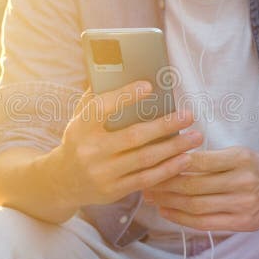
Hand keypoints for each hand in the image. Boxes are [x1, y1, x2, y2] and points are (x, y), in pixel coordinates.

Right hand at [48, 80, 203, 208]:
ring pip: (144, 159)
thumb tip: (117, 67)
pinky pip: (146, 179)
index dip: (125, 96)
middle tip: (189, 115)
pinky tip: (185, 158)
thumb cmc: (80, 139)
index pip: (102, 107)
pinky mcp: (113, 191)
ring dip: (174, 147)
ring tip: (195, 137)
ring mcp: (102, 173)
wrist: (62, 180)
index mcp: (81, 127)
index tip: (149, 85)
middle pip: (133, 136)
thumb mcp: (80, 117)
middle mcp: (90, 151)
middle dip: (165, 125)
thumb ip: (97, 96)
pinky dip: (168, 169)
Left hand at [144, 146, 258, 230]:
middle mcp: (243, 182)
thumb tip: (172, 156)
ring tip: (151, 196)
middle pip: (194, 185)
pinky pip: (205, 223)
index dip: (173, 162)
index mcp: (241, 159)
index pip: (199, 161)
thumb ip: (211, 157)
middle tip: (145, 179)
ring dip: (169, 201)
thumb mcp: (239, 153)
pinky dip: (182, 218)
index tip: (154, 160)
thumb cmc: (258, 168)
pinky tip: (167, 211)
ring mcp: (243, 205)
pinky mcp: (242, 224)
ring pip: (196, 205)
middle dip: (165, 184)